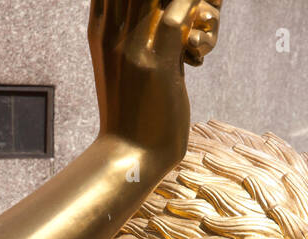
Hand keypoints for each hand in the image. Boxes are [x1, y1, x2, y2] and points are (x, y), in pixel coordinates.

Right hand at [89, 0, 223, 156]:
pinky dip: (195, 8)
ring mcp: (131, 46)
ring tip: (207, 9)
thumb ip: (141, 37)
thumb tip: (167, 22)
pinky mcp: (156, 63)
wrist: (129, 155)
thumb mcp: (127, 66)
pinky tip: (206, 17)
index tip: (170, 5)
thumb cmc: (132, 114)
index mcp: (100, 29)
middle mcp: (110, 31)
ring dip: (187, 0)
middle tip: (194, 4)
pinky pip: (176, 15)